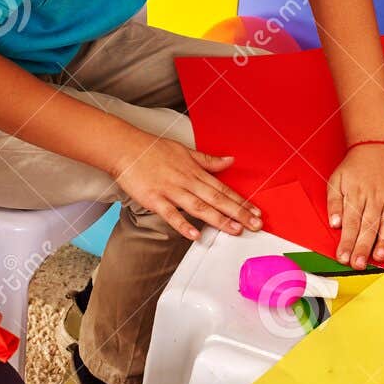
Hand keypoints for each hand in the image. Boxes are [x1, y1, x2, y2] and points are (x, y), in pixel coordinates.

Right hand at [113, 134, 262, 241]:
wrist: (126, 148)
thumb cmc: (154, 150)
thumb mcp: (186, 151)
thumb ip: (209, 160)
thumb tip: (230, 160)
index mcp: (196, 172)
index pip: (223, 189)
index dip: (241, 201)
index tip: (256, 212)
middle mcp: (187, 181)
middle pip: (217, 199)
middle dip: (238, 213)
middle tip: (255, 225)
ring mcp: (171, 191)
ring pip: (199, 207)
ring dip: (218, 219)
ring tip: (235, 230)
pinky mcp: (154, 199)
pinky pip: (171, 214)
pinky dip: (183, 225)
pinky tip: (195, 235)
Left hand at [329, 144, 383, 268]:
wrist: (377, 146)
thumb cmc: (355, 167)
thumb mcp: (336, 180)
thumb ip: (334, 202)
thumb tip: (334, 223)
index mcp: (356, 195)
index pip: (350, 222)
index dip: (346, 241)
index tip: (343, 257)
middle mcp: (374, 198)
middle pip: (368, 226)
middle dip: (362, 247)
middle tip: (358, 264)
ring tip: (379, 257)